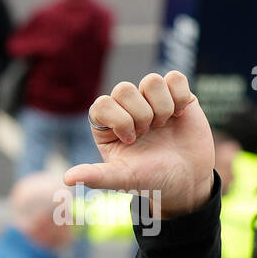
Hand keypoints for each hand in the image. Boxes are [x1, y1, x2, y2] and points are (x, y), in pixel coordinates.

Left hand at [64, 72, 214, 218]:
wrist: (189, 179)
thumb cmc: (152, 179)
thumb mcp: (122, 179)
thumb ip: (96, 176)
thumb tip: (67, 179)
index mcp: (107, 126)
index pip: (101, 104)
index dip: (118, 119)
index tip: (130, 139)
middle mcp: (126, 109)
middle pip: (124, 89)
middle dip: (140, 114)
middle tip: (147, 133)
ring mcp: (151, 100)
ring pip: (151, 81)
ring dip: (161, 107)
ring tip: (163, 126)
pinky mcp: (176, 95)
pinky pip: (174, 78)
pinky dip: (180, 96)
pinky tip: (180, 115)